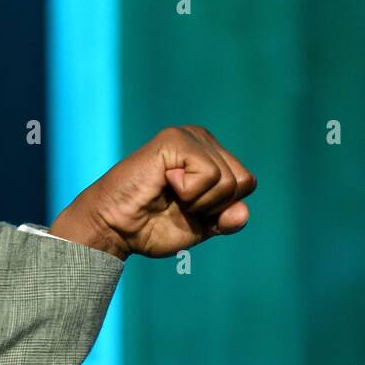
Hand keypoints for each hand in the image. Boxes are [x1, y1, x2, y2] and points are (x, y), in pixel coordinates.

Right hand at [49, 125, 256, 259]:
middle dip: (214, 205)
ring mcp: (188, 135)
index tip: (192, 208)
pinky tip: (165, 183)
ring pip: (227, 180)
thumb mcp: (202, 227)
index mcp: (212, 155)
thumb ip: (226, 220)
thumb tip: (244, 212)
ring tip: (171, 193)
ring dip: (199, 200)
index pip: (247, 184)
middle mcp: (202, 139)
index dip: (223, 208)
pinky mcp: (174, 139)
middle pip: (243, 181)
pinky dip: (189, 192)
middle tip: (180, 202)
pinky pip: (208, 174)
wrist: (118, 229)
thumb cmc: (154, 225)